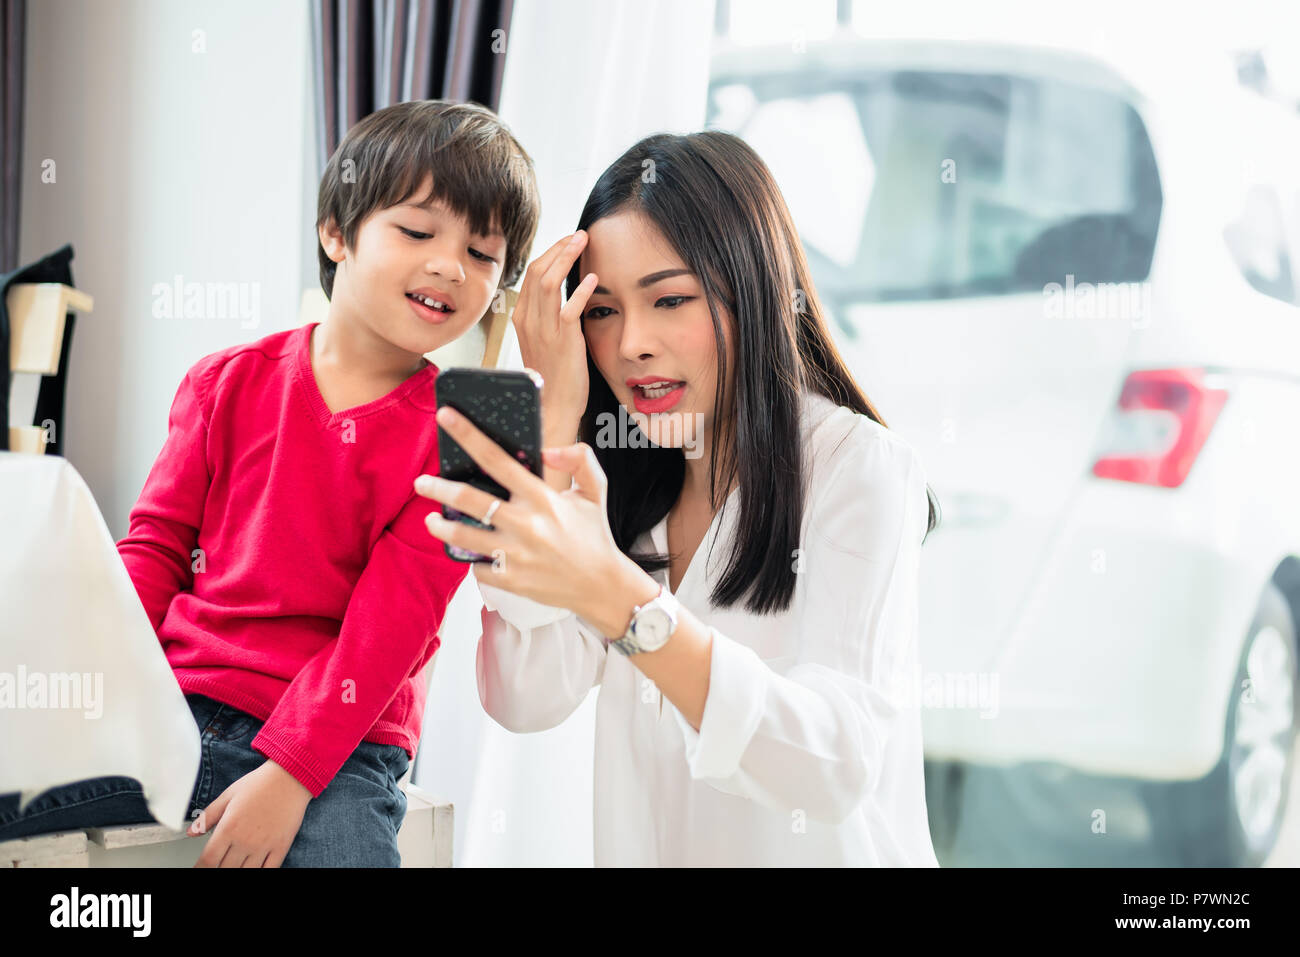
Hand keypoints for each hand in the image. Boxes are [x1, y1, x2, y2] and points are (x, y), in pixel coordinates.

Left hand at [190, 760, 312, 867]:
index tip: (198, 868)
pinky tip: (252, 868)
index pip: (208, 860)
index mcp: (229, 827)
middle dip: (217, 869)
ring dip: (236, 871)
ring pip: (244, 873)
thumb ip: (208, 816)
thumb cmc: (260, 783)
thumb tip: (191, 832)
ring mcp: (264, 846)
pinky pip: (268, 870)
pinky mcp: (280, 847)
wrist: (291, 777)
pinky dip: (259, 873)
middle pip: (224, 869)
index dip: (200, 868)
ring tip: (234, 865)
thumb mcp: (228, 795)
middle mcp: (245, 840)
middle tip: (217, 864)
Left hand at [416, 404, 649, 627]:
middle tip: (421, 482)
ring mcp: (515, 555)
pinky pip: (476, 566)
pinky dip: (471, 558)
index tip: (446, 416)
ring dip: (441, 525)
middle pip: (469, 498)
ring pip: (463, 535)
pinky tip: (470, 551)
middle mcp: (526, 524)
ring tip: (432, 519)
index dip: (468, 435)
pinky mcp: (510, 580)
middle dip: (438, 487)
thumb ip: (581, 459)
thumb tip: (547, 451)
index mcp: (543, 498)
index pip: (497, 459)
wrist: (602, 586)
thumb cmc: (593, 535)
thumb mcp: (595, 491)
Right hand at [511, 231, 597, 452]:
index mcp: (523, 318)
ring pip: (548, 282)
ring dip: (567, 257)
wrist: (553, 407)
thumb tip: (564, 296)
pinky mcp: (562, 341)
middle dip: (559, 248)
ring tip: (584, 243)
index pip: (532, 275)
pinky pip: (569, 308)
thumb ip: (549, 317)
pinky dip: (581, 290)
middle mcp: (529, 321)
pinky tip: (593, 279)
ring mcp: (544, 330)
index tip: (568, 242)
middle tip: (579, 235)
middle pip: (538, 271)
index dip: (551, 253)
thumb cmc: (553, 376)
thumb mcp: (545, 341)